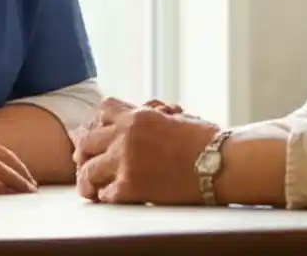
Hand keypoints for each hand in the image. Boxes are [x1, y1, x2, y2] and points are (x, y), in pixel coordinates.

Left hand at [74, 100, 219, 204]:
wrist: (220, 163)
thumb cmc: (207, 141)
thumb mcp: (174, 117)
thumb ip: (151, 117)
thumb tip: (145, 119)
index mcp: (137, 115)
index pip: (102, 110)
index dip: (99, 123)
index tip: (101, 134)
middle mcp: (125, 136)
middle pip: (85, 141)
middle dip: (86, 152)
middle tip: (88, 161)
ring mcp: (125, 162)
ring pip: (87, 170)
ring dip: (90, 178)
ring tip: (94, 185)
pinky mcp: (130, 187)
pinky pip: (104, 193)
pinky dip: (107, 195)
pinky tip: (114, 195)